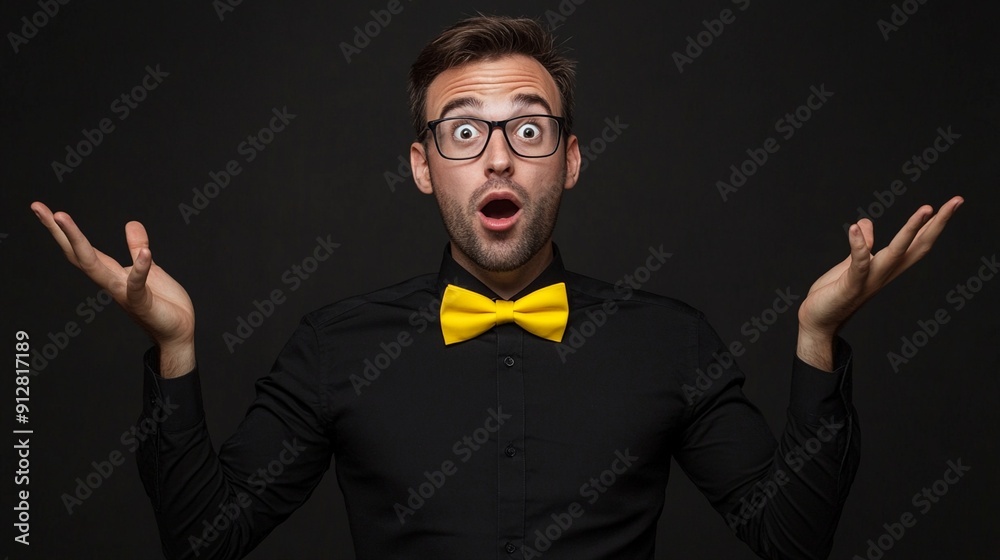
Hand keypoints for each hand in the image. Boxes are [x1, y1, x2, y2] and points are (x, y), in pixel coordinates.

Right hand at [31, 202, 195, 376]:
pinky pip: (136, 285)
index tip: (42, 208)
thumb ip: (136, 247)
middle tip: (38, 207)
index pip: (82, 249)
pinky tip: (144, 253)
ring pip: (94, 267)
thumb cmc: (163, 303)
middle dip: (58, 231)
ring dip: (77, 242)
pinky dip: (139, 269)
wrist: (178, 332)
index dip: (63, 230)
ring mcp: (123, 293)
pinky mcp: (142, 304)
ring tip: (62, 216)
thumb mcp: (149, 267)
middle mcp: (111, 282)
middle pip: (78, 254)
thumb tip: (131, 223)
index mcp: (111, 273)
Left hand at [796, 196, 963, 369]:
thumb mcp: (851, 263)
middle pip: (919, 245)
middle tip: (957, 201)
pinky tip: (855, 227)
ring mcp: (870, 280)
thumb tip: (866, 222)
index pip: (918, 241)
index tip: (954, 202)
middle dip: (938, 223)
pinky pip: (859, 264)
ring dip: (911, 230)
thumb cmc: (834, 293)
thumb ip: (863, 245)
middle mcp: (885, 273)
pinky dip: (858, 246)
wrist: (818, 321)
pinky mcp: (851, 286)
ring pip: (897, 252)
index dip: (935, 223)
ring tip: (926, 208)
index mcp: (887, 266)